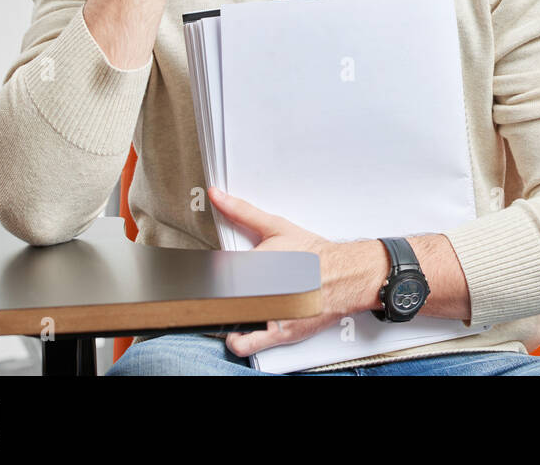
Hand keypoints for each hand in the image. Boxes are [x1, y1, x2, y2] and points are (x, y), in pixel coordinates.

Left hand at [208, 186, 341, 355]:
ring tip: (234, 304)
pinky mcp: (279, 333)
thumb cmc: (313, 253)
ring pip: (229, 322)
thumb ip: (242, 212)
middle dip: (213, 295)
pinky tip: (240, 326)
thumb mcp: (276, 226)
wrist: (345, 274)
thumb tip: (217, 196)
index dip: (199, 274)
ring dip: (227, 315)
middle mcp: (259, 292)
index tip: (194, 274)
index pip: (211, 274)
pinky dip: (238, 338)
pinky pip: (245, 344)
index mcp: (252, 265)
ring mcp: (269, 314)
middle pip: (217, 300)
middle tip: (214, 290)